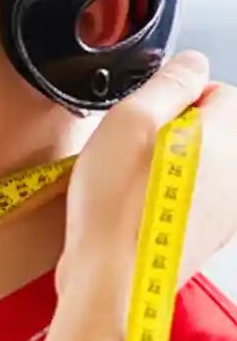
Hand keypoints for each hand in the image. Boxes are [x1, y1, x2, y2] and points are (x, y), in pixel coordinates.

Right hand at [59, 50, 236, 318]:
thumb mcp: (130, 120)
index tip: (144, 115)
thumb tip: (192, 62)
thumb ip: (168, 83)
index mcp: (227, 138)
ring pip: (201, 165)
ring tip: (130, 181)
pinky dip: (166, 197)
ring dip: (169, 165)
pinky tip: (136, 207)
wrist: (115, 278)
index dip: (175, 96)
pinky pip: (192, 198)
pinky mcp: (209, 235)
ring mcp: (227, 209)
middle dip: (174, 132)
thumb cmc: (117, 204)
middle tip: (132, 149)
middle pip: (212, 130)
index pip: (219, 90)